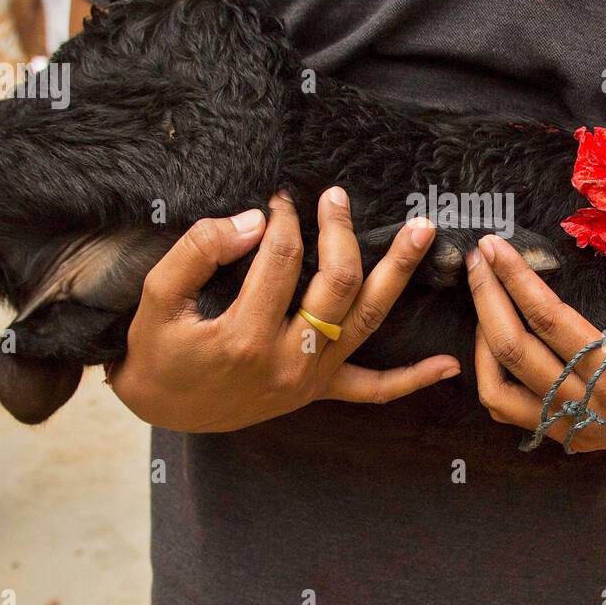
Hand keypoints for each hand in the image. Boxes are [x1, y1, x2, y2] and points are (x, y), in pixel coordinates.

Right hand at [109, 189, 460, 431]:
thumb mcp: (156, 297)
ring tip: (424, 232)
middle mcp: (289, 360)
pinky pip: (373, 390)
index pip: (282, 259)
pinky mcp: (319, 392)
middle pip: (337, 282)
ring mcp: (311, 379)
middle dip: (340, 231)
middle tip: (336, 196)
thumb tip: (253, 220)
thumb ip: (198, 251)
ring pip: (368, 320)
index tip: (278, 199)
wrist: (162, 408)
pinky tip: (449, 363)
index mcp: (245, 336)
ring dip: (399, 274)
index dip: (284, 220)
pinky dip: (411, 379)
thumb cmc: (157, 350)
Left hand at [467, 207, 605, 451]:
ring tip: (482, 302)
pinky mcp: (572, 438)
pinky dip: (493, 380)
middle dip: (485, 299)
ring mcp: (576, 428)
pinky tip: (493, 347)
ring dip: (480, 345)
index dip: (515, 278)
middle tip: (475, 259)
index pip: (547, 319)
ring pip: (500, 393)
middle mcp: (589, 407)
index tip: (494, 245)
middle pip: (513, 352)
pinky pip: (512, 414)